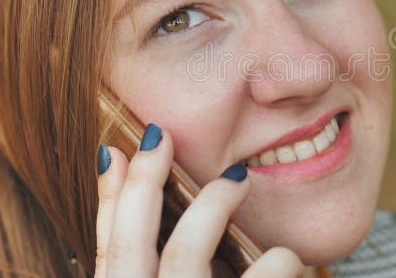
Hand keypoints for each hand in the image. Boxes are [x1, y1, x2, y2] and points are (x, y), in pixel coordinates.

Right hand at [94, 123, 304, 277]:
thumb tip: (135, 187)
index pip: (109, 252)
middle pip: (131, 246)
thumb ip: (153, 260)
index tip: (111, 149)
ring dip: (213, 205)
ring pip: (186, 255)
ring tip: (241, 177)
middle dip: (143, 184)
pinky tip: (287, 255)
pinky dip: (277, 262)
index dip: (108, 200)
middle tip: (162, 135)